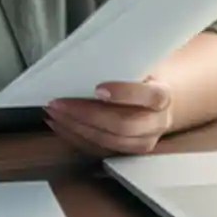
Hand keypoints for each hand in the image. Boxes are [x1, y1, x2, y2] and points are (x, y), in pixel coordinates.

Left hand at [45, 78, 172, 155]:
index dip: (124, 94)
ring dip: (75, 127)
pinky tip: (59, 125)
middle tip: (59, 103)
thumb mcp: (141, 69)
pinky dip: (75, 137)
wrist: (158, 107)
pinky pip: (98, 150)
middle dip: (86, 114)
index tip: (98, 88)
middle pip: (122, 125)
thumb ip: (124, 68)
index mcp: (162, 97)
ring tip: (53, 113)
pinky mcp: (126, 154)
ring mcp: (142, 142)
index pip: (149, 97)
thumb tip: (86, 62)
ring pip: (108, 140)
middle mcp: (156, 123)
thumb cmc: (143, 81)